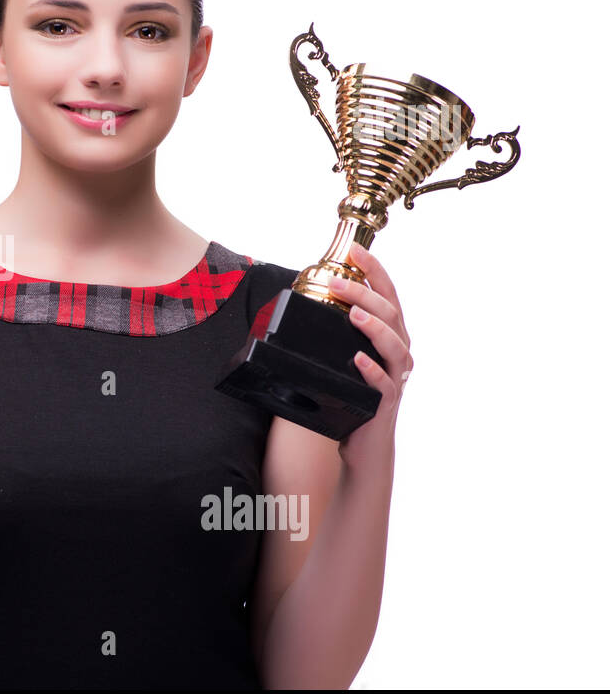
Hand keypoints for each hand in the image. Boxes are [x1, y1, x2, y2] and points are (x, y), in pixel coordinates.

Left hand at [329, 241, 412, 473]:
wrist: (362, 444)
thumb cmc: (351, 394)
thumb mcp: (341, 357)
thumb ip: (332, 332)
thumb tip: (296, 301)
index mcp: (388, 335)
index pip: (387, 295)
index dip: (374, 270)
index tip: (356, 250)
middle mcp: (397, 352)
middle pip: (390, 314)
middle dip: (364, 293)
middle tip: (336, 281)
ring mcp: (394, 377)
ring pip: (394, 345)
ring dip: (374, 326)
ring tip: (353, 313)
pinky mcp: (385, 403)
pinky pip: (384, 384)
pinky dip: (372, 370)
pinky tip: (359, 360)